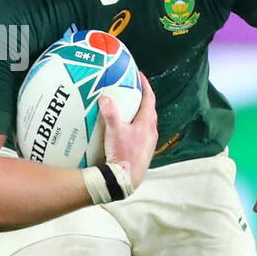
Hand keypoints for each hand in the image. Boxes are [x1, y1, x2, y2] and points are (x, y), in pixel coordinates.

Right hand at [100, 74, 157, 189]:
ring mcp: (149, 143)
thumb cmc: (123, 154)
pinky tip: (126, 131)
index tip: (140, 76)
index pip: (149, 99)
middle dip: (142, 99)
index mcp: (147, 123)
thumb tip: (105, 98)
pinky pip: (142, 134)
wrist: (126, 179)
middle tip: (133, 91)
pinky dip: (136, 127)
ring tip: (129, 109)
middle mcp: (151, 132)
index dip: (145, 86)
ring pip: (146, 123)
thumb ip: (110, 113)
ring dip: (139, 114)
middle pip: (149, 110)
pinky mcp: (143, 152)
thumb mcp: (115, 131)